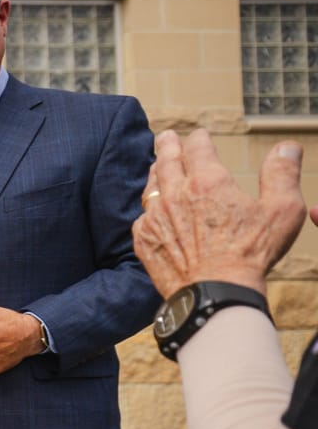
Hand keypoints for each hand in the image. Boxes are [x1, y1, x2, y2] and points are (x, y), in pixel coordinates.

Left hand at [133, 129, 309, 297]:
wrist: (215, 293)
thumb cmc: (251, 254)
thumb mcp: (281, 210)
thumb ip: (281, 175)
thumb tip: (287, 148)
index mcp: (208, 181)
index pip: (197, 147)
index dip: (198, 138)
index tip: (199, 135)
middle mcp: (176, 194)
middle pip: (167, 160)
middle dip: (168, 145)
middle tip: (167, 137)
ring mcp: (156, 217)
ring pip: (151, 185)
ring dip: (155, 172)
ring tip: (158, 165)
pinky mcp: (144, 240)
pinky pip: (142, 216)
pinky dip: (148, 208)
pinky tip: (151, 209)